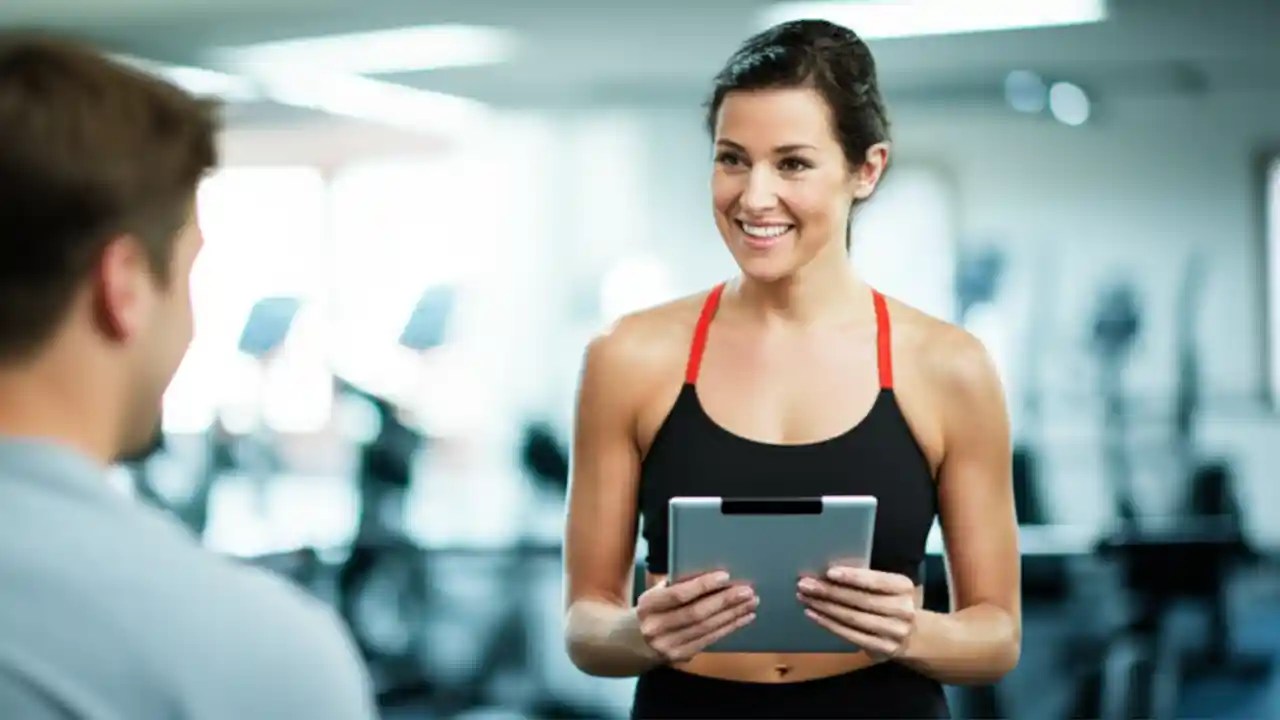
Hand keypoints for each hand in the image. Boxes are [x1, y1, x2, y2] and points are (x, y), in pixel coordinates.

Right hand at [633, 571, 757, 664]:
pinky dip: (728, 628)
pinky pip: (709, 641)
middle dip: (725, 601)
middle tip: (747, 591)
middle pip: (697, 613)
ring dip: (732, 615)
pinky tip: (742, 618)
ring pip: (706, 629)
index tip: (725, 576)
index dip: (703, 585)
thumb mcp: (653, 594)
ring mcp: (668, 645)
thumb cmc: (650, 611)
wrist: (630, 643)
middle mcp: (656, 627)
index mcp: (648, 605)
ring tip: (750, 603)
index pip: (679, 594)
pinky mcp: (679, 657)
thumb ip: (675, 585)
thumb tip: (709, 574)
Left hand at [796, 566, 917, 660]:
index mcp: (904, 587)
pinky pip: (850, 635)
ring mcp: (893, 632)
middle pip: (860, 600)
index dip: (853, 577)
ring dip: (824, 607)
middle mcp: (903, 610)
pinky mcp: (882, 649)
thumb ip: (867, 581)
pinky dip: (828, 624)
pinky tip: (813, 615)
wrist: (913, 636)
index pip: (877, 581)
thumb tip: (827, 573)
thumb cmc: (891, 602)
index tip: (829, 572)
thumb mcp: (889, 588)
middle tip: (805, 584)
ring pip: (852, 618)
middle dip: (829, 591)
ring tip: (805, 597)